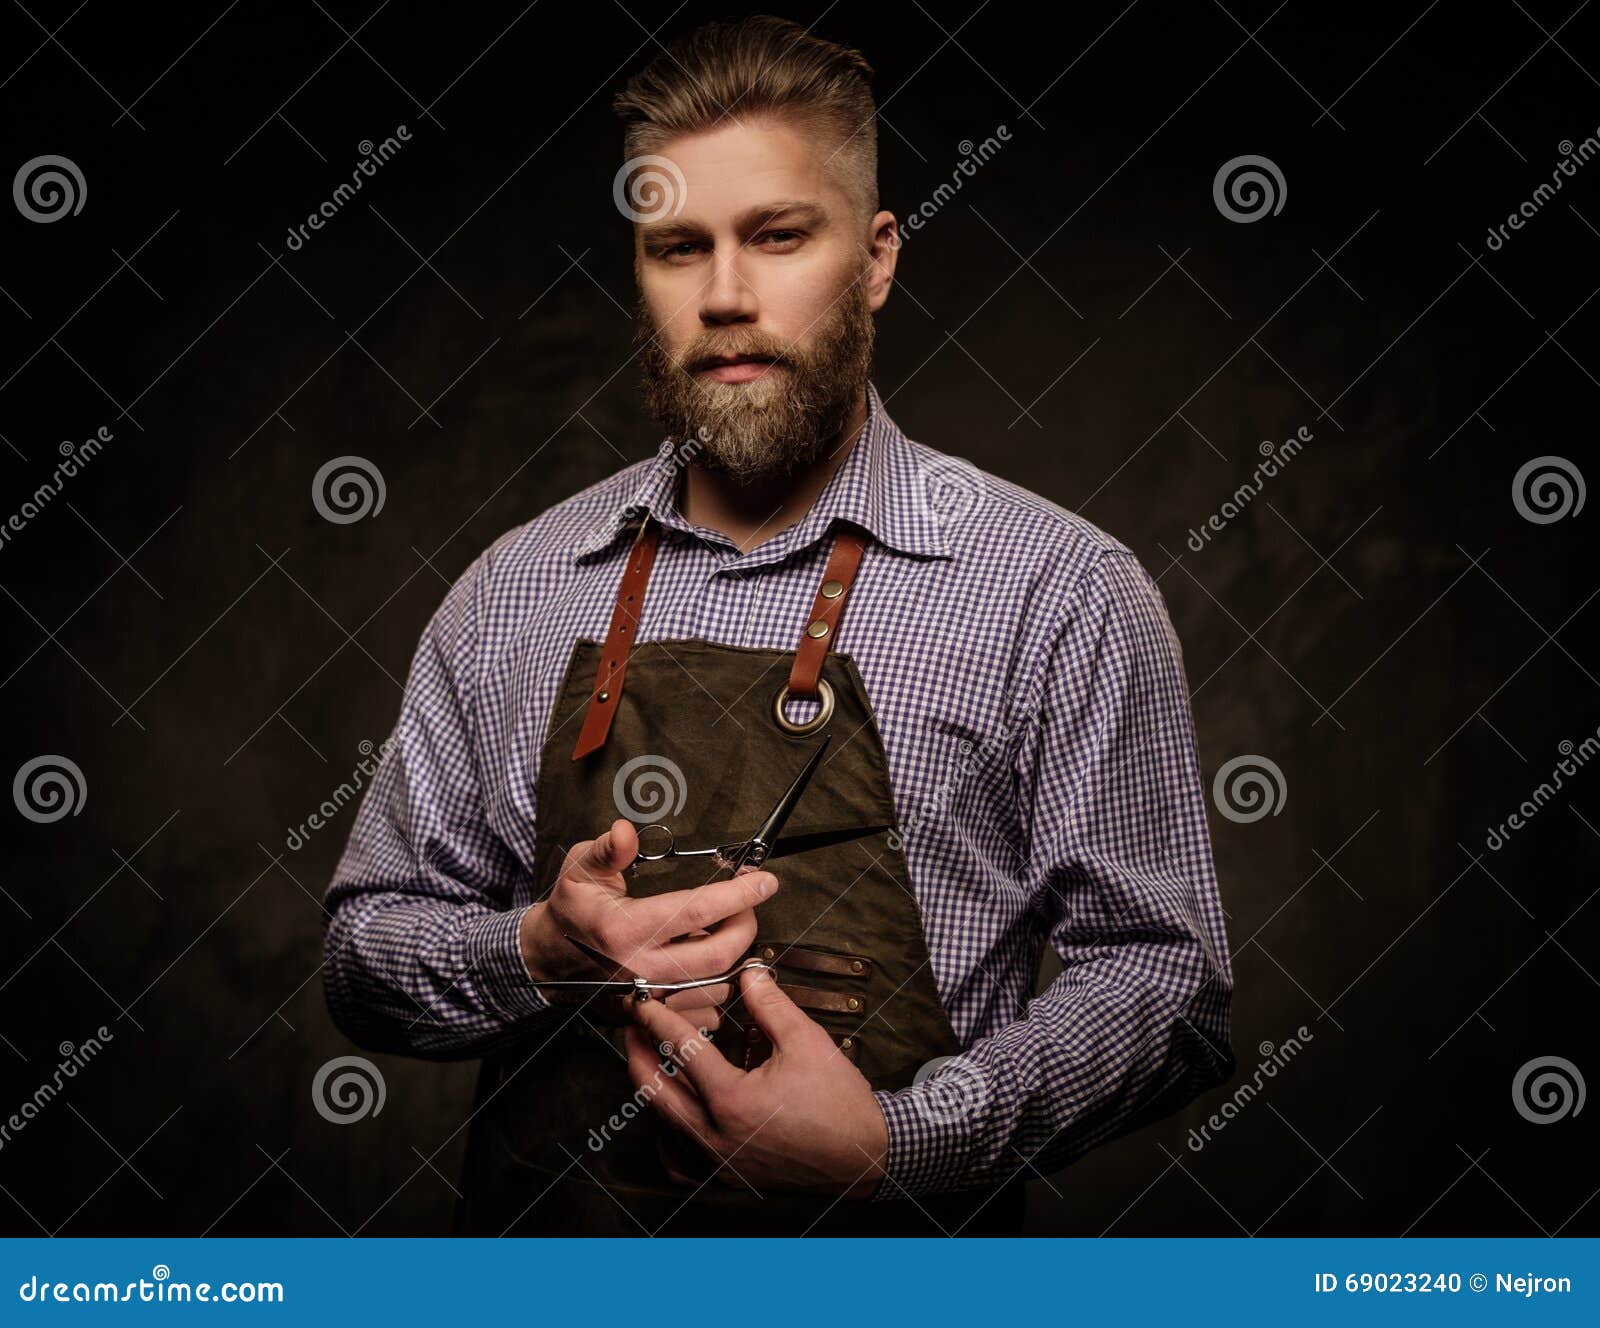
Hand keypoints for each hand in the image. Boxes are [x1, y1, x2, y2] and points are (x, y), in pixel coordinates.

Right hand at [518, 818, 777, 1026]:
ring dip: (733, 957)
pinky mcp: (653, 1017)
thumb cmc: (572, 909)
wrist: (549, 959)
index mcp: (624, 929)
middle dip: (746, 924)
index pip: (696, 910)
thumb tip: (626, 830)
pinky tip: (707, 963)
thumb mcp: (580, 869)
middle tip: (748, 904)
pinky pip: (705, 1013)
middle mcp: (640, 969)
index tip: (764, 880)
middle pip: (720, 955)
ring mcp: (649, 998)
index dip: (738, 894)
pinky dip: (716, 987)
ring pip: (718, 987)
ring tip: (724, 930)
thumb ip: (608, 850)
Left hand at [623, 964, 888, 1197]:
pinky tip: (674, 1113)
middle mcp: (716, 1137)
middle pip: (654, 1091)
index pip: (681, 1051)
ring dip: (650, 1090)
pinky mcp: (727, 1177)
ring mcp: (719, 1163)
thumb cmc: (840, 1103)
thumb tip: (749, 973)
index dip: (657, 1020)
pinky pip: (679, 1160)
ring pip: (661, 1126)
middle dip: (637, 1052)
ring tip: (650, 1061)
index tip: (643, 1000)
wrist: (866, 1157)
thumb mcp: (807, 1041)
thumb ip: (770, 1004)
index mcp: (733, 1102)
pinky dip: (669, 1133)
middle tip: (632, 1026)